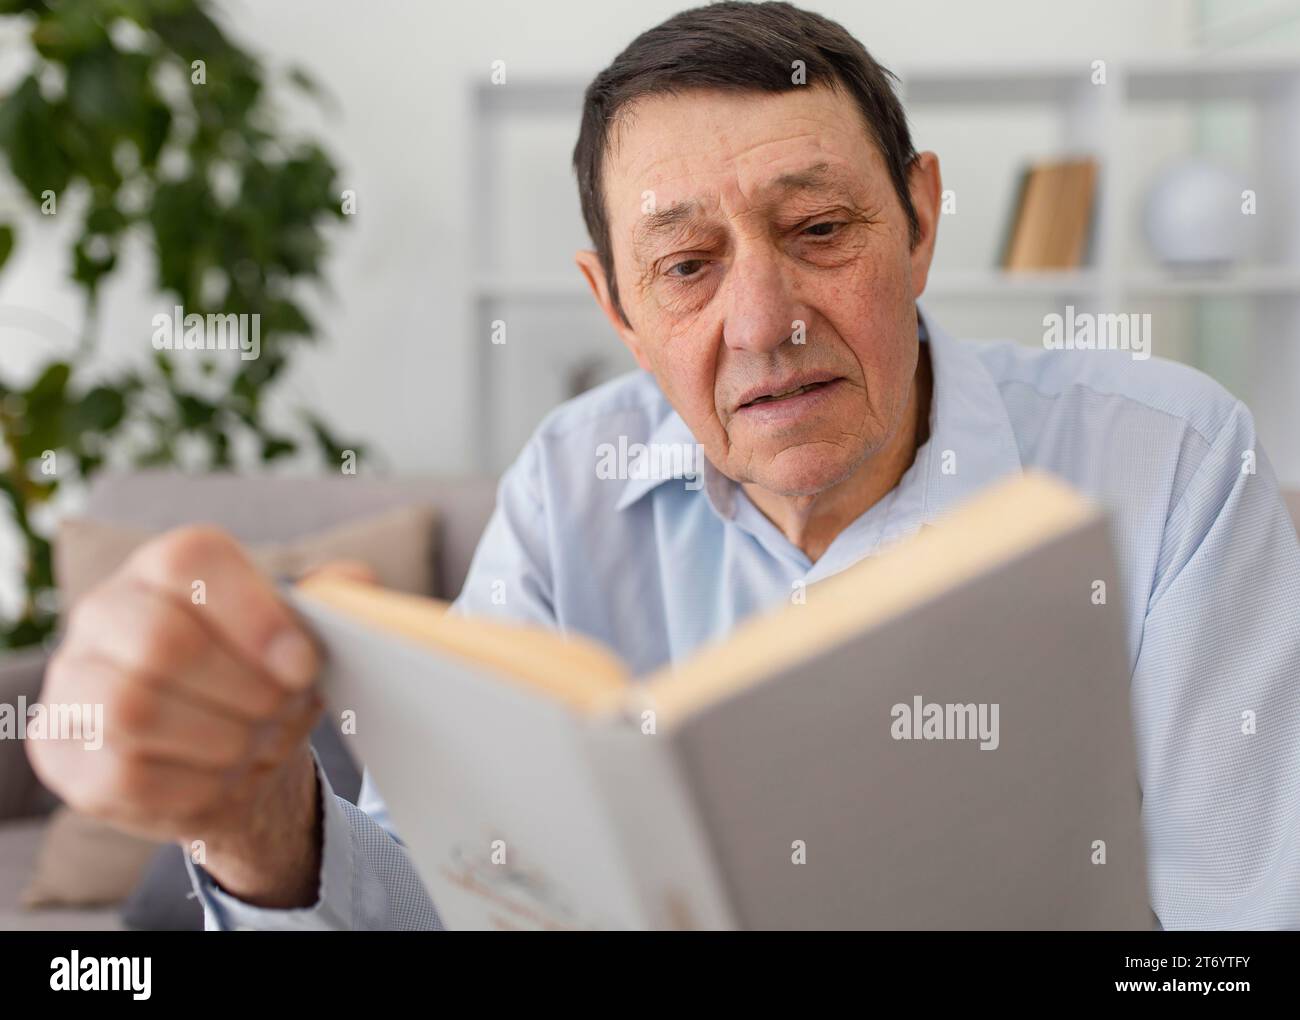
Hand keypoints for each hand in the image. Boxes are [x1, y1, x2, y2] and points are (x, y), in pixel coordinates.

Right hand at [27, 528, 367, 907]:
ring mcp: (73, 684)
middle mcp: (104, 613)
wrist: (223, 754)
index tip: (305, 665)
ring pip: (135, 710)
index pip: (193, 562)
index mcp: (165, 567)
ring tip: (258, 745)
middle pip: (162, 642)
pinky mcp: (63, 754)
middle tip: (283, 712)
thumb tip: (355, 584)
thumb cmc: (262, 678)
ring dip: (221, 738)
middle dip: (242, 689)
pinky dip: (196, 783)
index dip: (255, 615)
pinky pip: (126, 774)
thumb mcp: (300, 635)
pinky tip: (226, 777)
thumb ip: (329, 604)